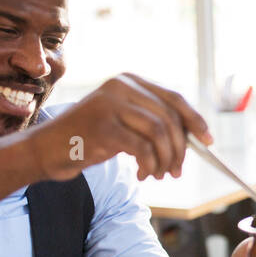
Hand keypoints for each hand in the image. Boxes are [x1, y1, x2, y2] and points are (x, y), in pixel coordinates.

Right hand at [25, 74, 212, 181]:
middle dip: (180, 149)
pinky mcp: (103, 126)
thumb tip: (194, 139)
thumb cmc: (90, 138)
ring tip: (157, 175)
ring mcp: (110, 104)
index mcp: (129, 80)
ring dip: (164, 160)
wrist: (47, 150)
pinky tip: (141, 175)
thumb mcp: (123, 122)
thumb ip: (153, 123)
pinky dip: (148, 165)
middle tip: (177, 172)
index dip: (195, 120)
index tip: (208, 140)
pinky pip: (142, 148)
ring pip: (159, 133)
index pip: (174, 98)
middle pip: (170, 118)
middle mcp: (121, 86)